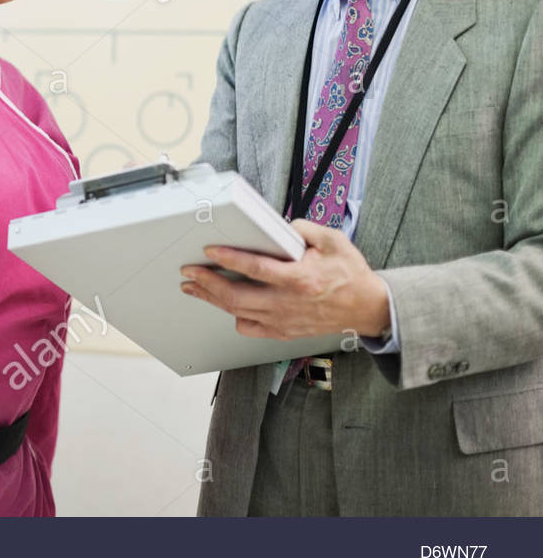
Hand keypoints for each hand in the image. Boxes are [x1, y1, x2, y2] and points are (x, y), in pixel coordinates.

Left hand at [178, 219, 390, 339]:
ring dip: (212, 298)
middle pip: (237, 296)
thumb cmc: (349, 274)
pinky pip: (251, 328)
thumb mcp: (334, 241)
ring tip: (194, 287)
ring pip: (238, 312)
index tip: (209, 250)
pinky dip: (235, 317)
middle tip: (189, 272)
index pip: (255, 268)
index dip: (228, 258)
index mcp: (299, 278)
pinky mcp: (284, 331)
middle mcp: (287, 302)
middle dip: (207, 282)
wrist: (367, 308)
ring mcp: (284, 320)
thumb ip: (305, 229)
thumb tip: (281, 226)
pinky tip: (225, 305)